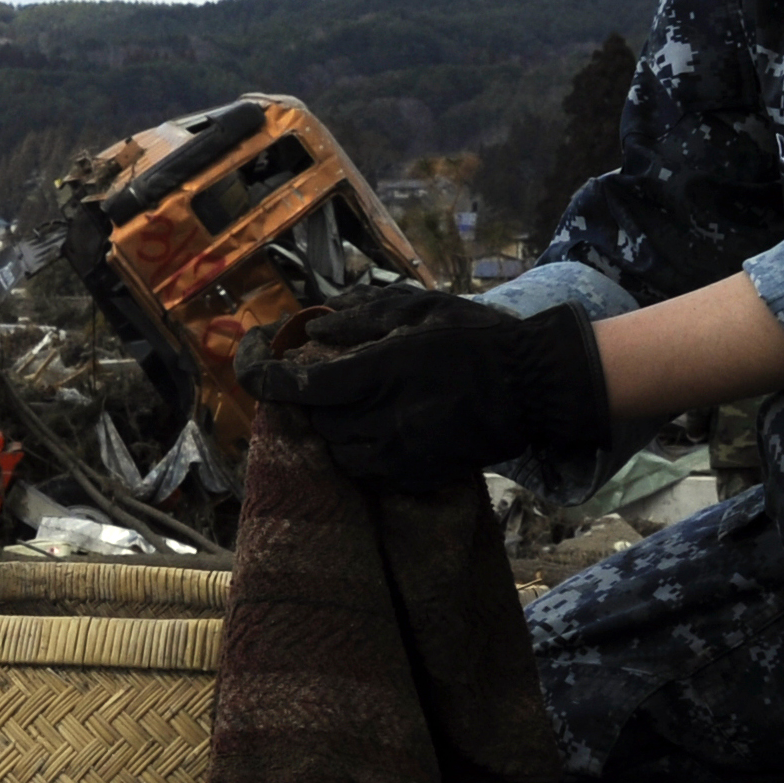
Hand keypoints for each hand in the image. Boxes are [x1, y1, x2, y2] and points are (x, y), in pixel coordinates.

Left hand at [235, 294, 611, 486]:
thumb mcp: (418, 307)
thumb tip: (315, 330)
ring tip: (355, 404)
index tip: (250, 361)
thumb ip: (361, 317)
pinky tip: (379, 428)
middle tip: (324, 376)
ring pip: (337, 451)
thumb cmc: (475, 337)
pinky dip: (360, 451)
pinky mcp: (418, 475)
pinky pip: (367, 471)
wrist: (533, 387)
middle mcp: (385, 419)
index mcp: (381, 372)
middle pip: (316, 420)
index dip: (263, 376)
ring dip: (334, 428)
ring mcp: (402, 453)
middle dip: (310, 398)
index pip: (301, 385)